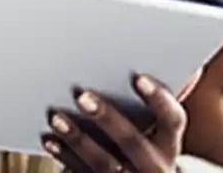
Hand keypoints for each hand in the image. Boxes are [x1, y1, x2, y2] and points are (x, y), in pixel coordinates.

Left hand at [42, 74, 185, 172]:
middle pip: (133, 142)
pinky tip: (49, 138)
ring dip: (79, 139)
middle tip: (82, 96)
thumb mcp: (156, 125)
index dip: (158, 99)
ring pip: (105, 164)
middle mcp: (155, 165)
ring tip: (56, 117)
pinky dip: (64, 155)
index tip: (138, 77)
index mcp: (170, 142)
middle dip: (107, 119)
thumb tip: (133, 59)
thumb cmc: (145, 138)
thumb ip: (148, 100)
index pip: (173, 119)